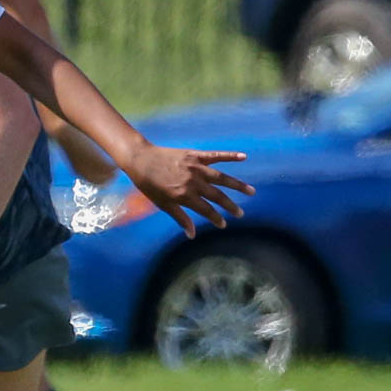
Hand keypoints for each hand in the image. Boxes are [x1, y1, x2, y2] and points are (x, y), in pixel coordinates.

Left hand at [119, 144, 252, 237]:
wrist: (140, 160)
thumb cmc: (149, 185)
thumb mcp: (163, 204)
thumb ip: (180, 218)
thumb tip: (192, 235)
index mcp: (184, 196)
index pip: (207, 210)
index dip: (216, 218)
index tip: (223, 224)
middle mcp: (193, 182)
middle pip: (217, 196)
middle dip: (230, 206)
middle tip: (240, 214)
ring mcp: (195, 168)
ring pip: (222, 177)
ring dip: (238, 185)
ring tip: (251, 191)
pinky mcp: (195, 155)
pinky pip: (216, 155)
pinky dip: (230, 155)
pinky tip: (244, 157)